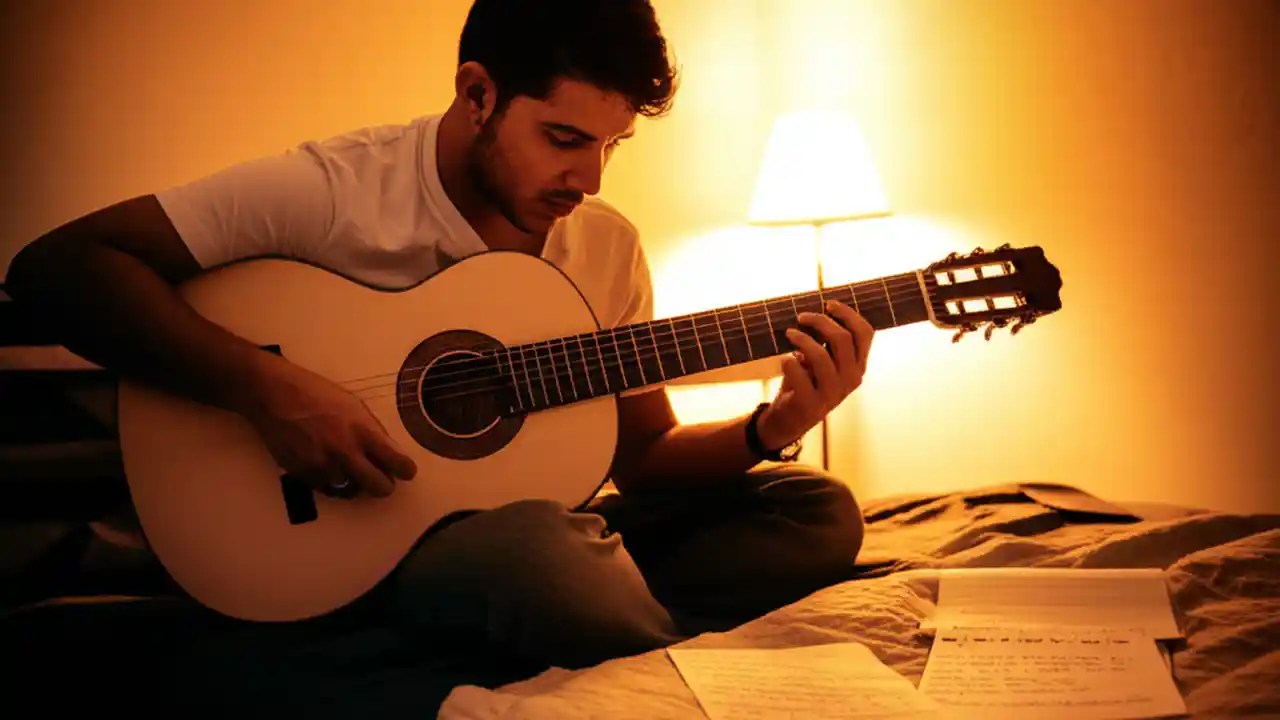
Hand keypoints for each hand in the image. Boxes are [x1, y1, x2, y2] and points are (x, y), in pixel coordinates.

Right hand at [241, 353, 416, 498]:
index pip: (398, 463)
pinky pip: (328, 490)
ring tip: (350, 468)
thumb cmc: (316, 394)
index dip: (406, 471)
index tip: (406, 471)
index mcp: (363, 431)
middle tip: (382, 478)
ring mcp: (324, 467)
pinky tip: (329, 468)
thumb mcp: (353, 405)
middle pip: (379, 488)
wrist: (274, 396)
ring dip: (356, 484)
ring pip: (353, 492)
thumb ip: (372, 430)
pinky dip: (333, 484)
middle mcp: (346, 453)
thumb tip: (389, 453)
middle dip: (385, 485)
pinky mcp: (304, 475)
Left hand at [757, 300, 874, 449]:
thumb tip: (822, 311)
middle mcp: (851, 379)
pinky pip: (798, 374)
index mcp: (858, 366)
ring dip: (802, 339)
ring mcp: (832, 393)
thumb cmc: (807, 383)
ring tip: (789, 334)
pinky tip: (785, 360)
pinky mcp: (811, 404)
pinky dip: (789, 362)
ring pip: (820, 355)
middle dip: (820, 321)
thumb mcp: (822, 362)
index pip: (865, 333)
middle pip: (842, 338)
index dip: (848, 314)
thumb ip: (827, 342)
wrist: (790, 420)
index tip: (828, 304)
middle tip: (801, 316)